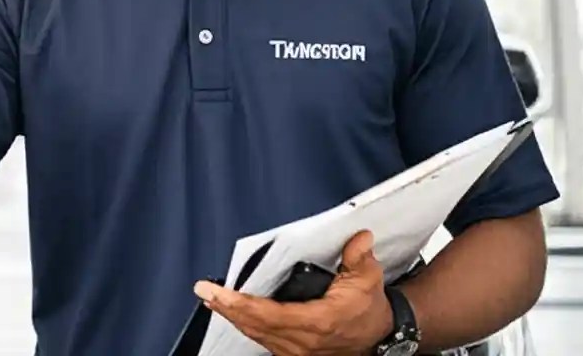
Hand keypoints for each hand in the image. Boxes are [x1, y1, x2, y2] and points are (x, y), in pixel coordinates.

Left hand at [193, 230, 393, 355]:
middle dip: (226, 308)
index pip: (269, 314)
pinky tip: (231, 314)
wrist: (379, 338)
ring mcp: (297, 350)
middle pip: (255, 325)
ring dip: (232, 316)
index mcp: (318, 321)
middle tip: (204, 291)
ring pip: (256, 335)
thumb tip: (358, 237)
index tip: (217, 292)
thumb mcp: (368, 280)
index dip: (240, 304)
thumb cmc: (369, 311)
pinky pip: (263, 340)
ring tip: (211, 299)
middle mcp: (303, 341)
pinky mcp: (293, 353)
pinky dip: (244, 325)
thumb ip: (358, 257)